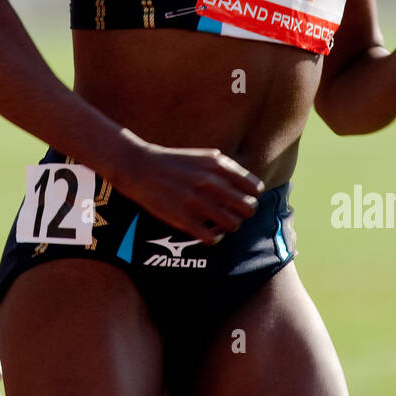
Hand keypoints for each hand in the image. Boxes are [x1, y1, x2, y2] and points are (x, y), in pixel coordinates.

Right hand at [112, 142, 263, 244]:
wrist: (140, 167)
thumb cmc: (174, 163)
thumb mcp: (205, 157)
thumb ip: (228, 169)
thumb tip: (251, 187)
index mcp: (218, 166)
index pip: (255, 189)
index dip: (251, 197)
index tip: (241, 200)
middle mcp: (211, 183)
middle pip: (248, 209)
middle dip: (243, 213)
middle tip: (231, 213)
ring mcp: (198, 202)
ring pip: (233, 225)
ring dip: (228, 226)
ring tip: (217, 223)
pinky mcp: (184, 219)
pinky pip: (212, 238)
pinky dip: (212, 237)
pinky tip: (204, 231)